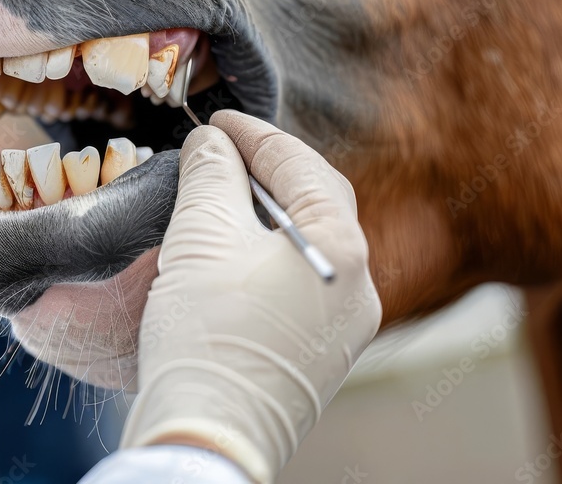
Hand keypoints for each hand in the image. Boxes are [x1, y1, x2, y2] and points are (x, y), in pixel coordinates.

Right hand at [121, 110, 381, 483]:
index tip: (217, 123)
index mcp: (343, 249)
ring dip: (268, 216)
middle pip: (316, 204)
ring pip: (309, 247)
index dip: (254, 135)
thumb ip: (212, 173)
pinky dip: (270, 258)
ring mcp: (345, 327)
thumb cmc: (207, 335)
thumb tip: (214, 144)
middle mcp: (359, 287)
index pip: (300, 166)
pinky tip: (234, 256)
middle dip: (268, 173)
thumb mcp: (201, 233)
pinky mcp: (321, 357)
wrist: (206, 437)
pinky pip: (302, 285)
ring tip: (223, 199)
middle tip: (223, 155)